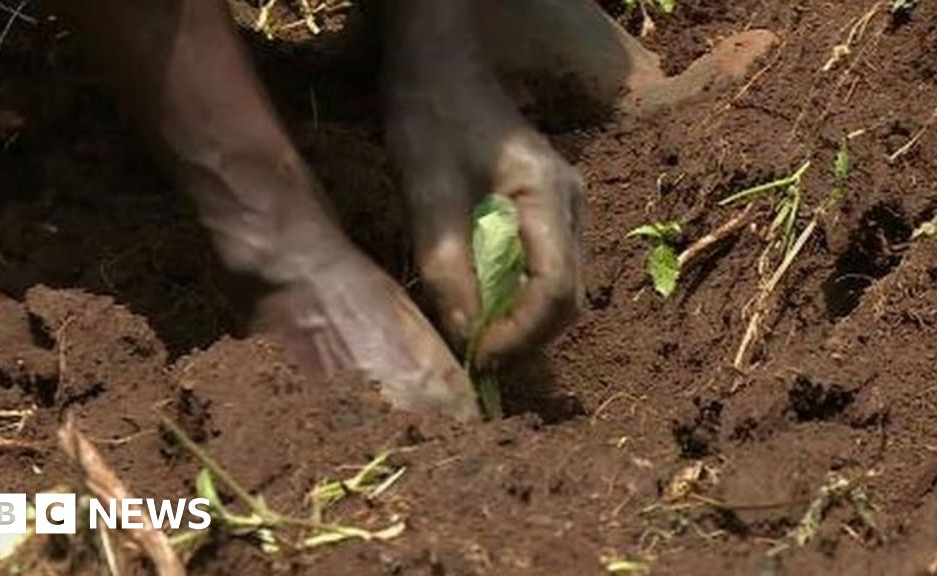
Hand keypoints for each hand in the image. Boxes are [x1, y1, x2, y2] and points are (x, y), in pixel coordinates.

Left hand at [408, 131, 583, 363]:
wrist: (438, 67)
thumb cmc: (431, 118)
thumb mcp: (427, 193)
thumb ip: (448, 268)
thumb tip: (467, 338)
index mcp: (548, 194)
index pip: (557, 289)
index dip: (521, 334)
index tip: (477, 356)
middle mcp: (569, 204)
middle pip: (567, 296)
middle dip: (524, 337)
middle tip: (476, 357)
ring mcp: (562, 208)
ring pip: (558, 288)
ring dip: (520, 323)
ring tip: (476, 338)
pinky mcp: (543, 212)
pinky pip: (541, 270)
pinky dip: (515, 299)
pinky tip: (480, 306)